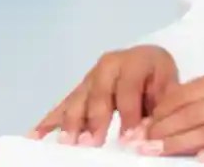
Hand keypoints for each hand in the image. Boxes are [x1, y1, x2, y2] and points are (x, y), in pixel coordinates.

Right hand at [29, 45, 178, 146]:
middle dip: (93, 121)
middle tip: (88, 144)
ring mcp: (91, 77)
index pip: (128, 92)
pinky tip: (35, 135)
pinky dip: (49, 121)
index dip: (128, 117)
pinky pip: (63, 105)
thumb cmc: (159, 78)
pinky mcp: (80, 89)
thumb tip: (142, 136)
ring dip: (71, 123)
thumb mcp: (168, 90)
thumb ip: (158, 112)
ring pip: (78, 100)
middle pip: (98, 95)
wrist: (149, 60)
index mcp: (134, 62)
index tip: (127, 141)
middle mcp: (109, 66)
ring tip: (66, 143)